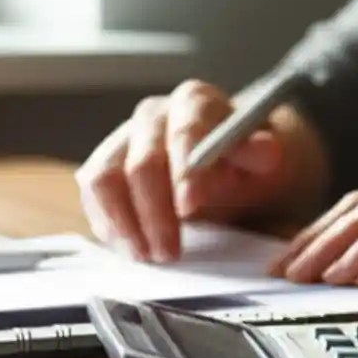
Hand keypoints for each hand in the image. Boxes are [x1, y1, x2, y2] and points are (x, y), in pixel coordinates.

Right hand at [75, 79, 325, 262]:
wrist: (228, 164)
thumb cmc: (244, 162)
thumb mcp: (266, 160)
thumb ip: (260, 155)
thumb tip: (263, 151)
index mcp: (194, 102)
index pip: (184, 132)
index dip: (185, 171)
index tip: (190, 206)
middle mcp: (153, 115)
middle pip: (141, 163)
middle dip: (154, 212)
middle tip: (170, 251)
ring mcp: (123, 140)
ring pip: (104, 179)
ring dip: (124, 224)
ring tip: (147, 255)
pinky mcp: (104, 166)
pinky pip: (92, 195)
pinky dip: (108, 225)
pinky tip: (131, 247)